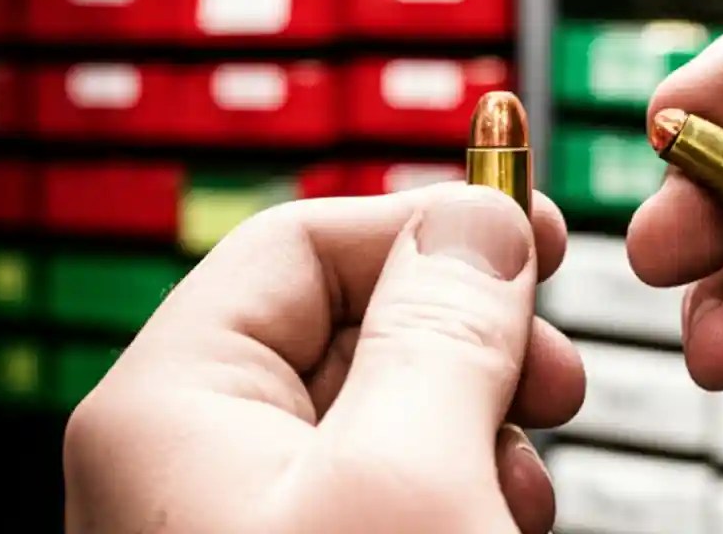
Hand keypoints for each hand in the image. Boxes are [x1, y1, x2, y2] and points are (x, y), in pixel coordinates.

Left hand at [63, 185, 583, 533]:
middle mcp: (196, 462)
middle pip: (353, 325)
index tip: (531, 231)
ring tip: (529, 469)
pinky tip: (502, 515)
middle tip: (550, 367)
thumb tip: (476, 218)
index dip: (428, 224)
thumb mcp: (407, 479)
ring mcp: (253, 520)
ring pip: (386, 410)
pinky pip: (391, 485)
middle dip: (471, 336)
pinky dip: (463, 482)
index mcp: (172, 410)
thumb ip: (442, 331)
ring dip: (482, 417)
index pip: (302, 242)